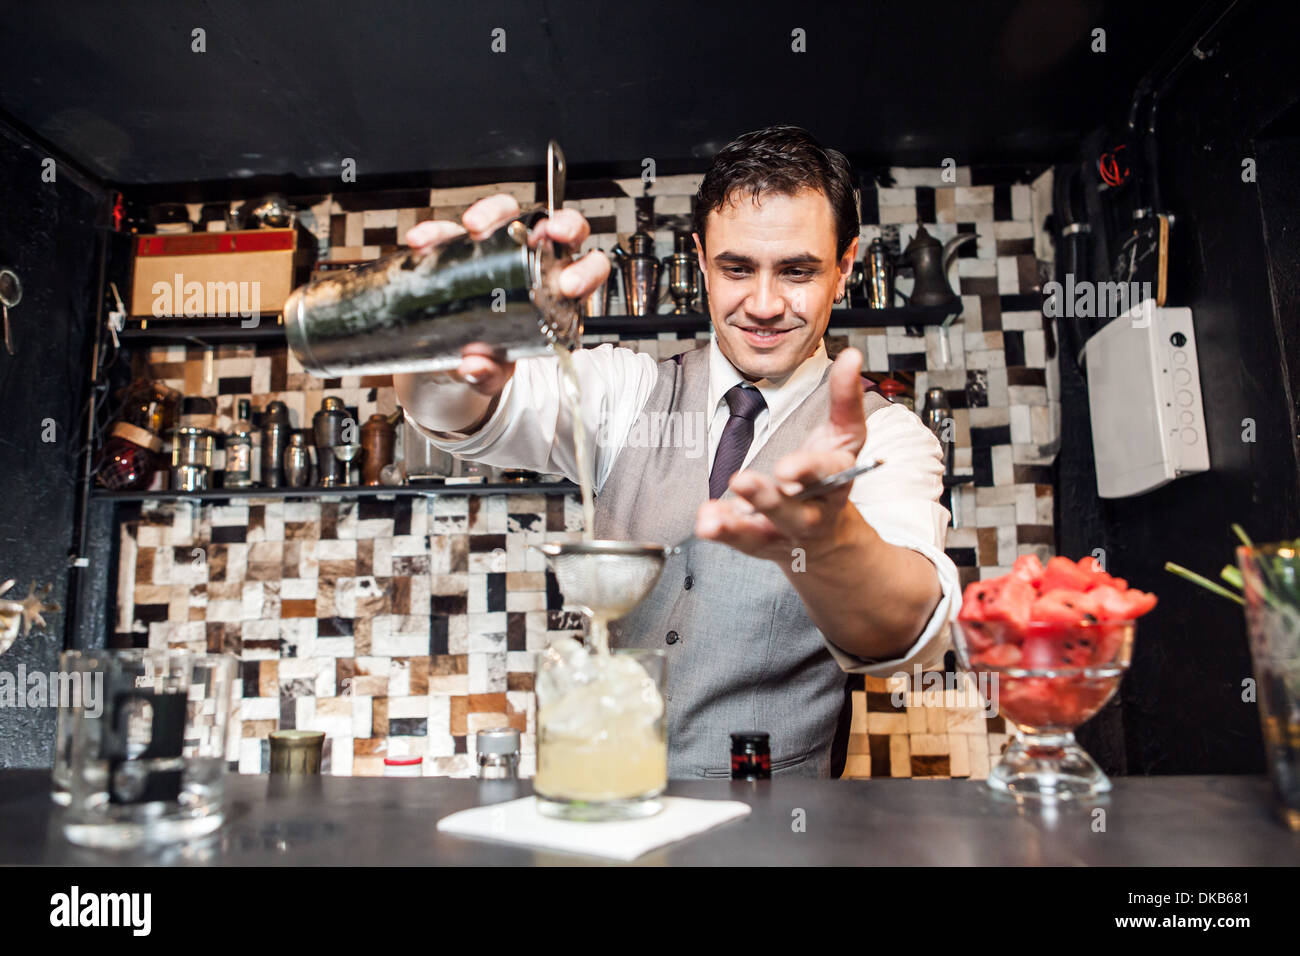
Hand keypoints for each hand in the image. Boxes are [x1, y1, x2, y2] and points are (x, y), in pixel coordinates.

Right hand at [403, 193, 610, 395]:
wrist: (451, 360)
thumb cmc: (488, 360)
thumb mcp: (493, 374)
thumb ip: (489, 375)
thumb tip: (475, 367)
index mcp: (555, 293)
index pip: (587, 270)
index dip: (587, 271)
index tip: (570, 283)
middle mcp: (532, 263)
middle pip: (559, 230)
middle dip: (559, 224)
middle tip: (545, 235)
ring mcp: (497, 250)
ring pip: (508, 214)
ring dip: (494, 212)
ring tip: (475, 226)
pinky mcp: (460, 246)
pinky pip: (450, 229)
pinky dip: (437, 231)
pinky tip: (424, 242)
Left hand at [695, 347, 869, 561]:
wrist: (827, 537)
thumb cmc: (829, 477)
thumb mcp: (844, 436)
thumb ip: (844, 398)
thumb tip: (851, 356)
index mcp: (835, 480)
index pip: (826, 472)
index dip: (808, 469)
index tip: (788, 469)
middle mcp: (812, 512)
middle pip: (794, 511)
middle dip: (769, 499)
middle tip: (744, 482)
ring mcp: (783, 531)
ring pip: (763, 530)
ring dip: (737, 522)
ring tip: (711, 517)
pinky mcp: (760, 541)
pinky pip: (740, 537)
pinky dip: (722, 530)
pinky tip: (706, 520)